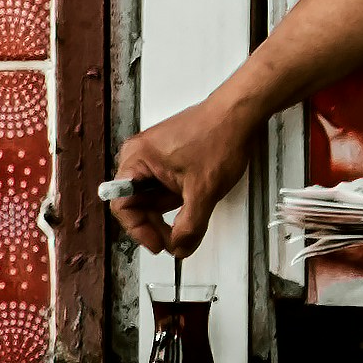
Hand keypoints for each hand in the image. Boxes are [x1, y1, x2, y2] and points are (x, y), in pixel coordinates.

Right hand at [104, 99, 255, 254]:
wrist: (240, 114)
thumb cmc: (219, 137)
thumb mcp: (203, 191)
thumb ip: (190, 226)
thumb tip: (180, 248)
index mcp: (137, 159)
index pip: (122, 205)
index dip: (139, 230)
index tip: (159, 245)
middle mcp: (140, 156)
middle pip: (135, 202)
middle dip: (155, 225)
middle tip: (175, 241)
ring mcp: (154, 155)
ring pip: (152, 196)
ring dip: (167, 214)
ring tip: (188, 225)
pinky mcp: (169, 156)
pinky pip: (164, 185)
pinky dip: (175, 201)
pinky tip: (193, 207)